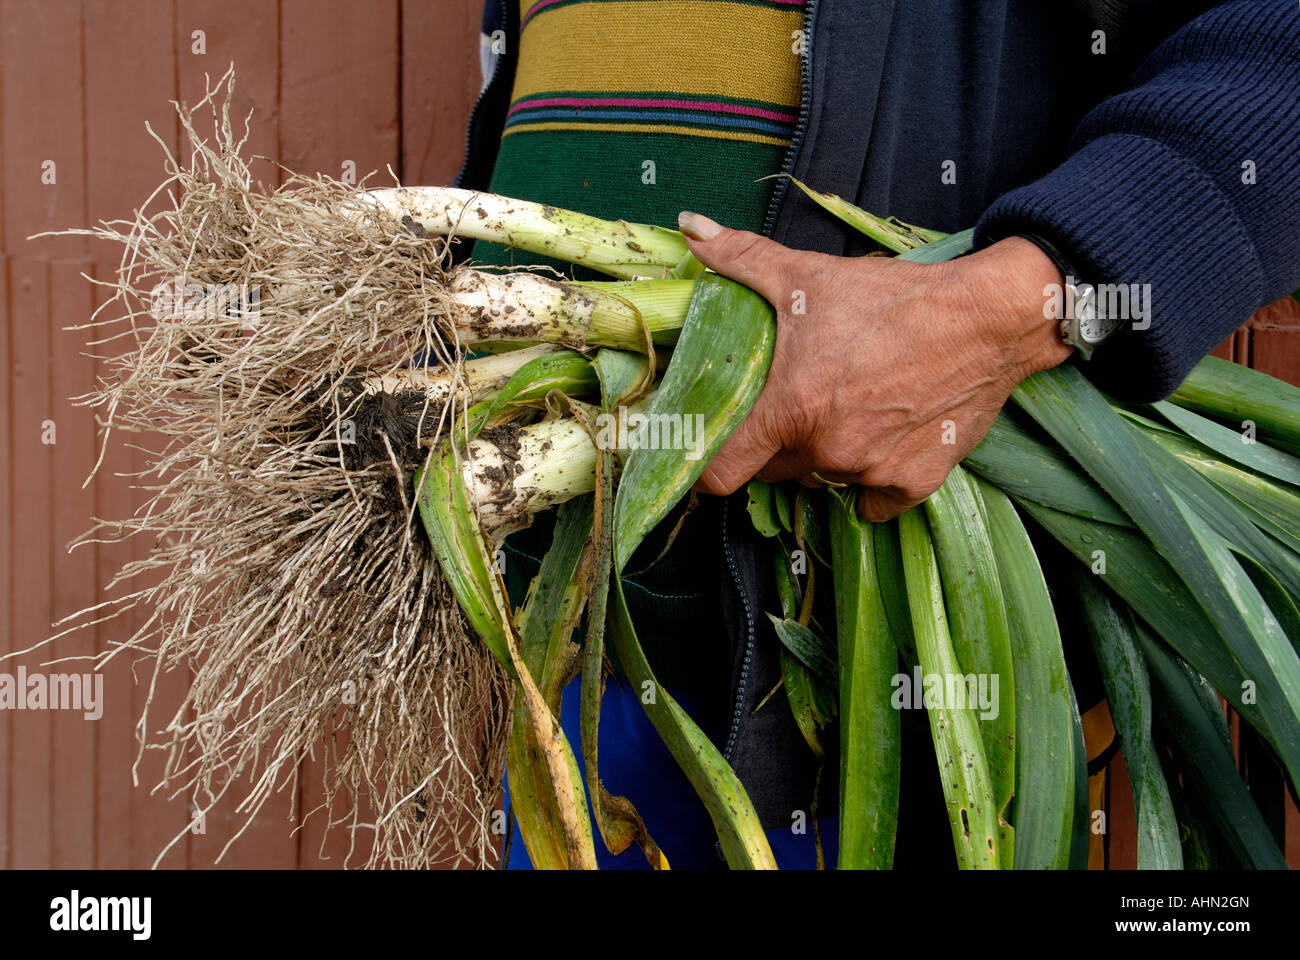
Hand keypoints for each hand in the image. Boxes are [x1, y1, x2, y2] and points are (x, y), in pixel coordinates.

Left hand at [678, 211, 1072, 520]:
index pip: (723, 473)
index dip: (707, 468)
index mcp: (790, 409)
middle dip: (773, 449)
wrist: (986, 319)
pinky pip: (874, 502)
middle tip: (791, 411)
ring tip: (844, 414)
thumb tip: (691, 227)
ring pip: (823, 482)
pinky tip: (881, 442)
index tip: (708, 460)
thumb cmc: (893, 300)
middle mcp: (826, 451)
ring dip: (823, 460)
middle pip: (772, 474)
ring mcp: (872, 472)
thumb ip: (740, 258)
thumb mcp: (807, 276)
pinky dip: (872, 481)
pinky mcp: (915, 484)